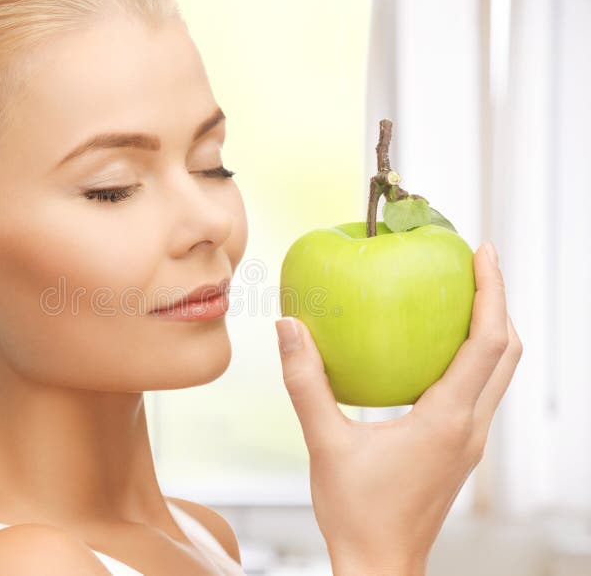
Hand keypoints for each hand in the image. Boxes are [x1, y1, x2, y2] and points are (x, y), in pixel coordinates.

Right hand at [274, 242, 522, 575]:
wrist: (380, 565)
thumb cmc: (356, 513)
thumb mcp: (324, 444)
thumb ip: (306, 384)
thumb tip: (289, 328)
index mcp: (447, 421)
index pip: (486, 343)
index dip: (491, 293)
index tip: (483, 252)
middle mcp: (469, 428)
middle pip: (508, 353)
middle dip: (500, 303)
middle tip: (477, 263)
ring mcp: (468, 441)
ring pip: (499, 373)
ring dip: (491, 330)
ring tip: (462, 296)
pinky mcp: (458, 450)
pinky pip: (479, 391)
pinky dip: (472, 357)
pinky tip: (435, 348)